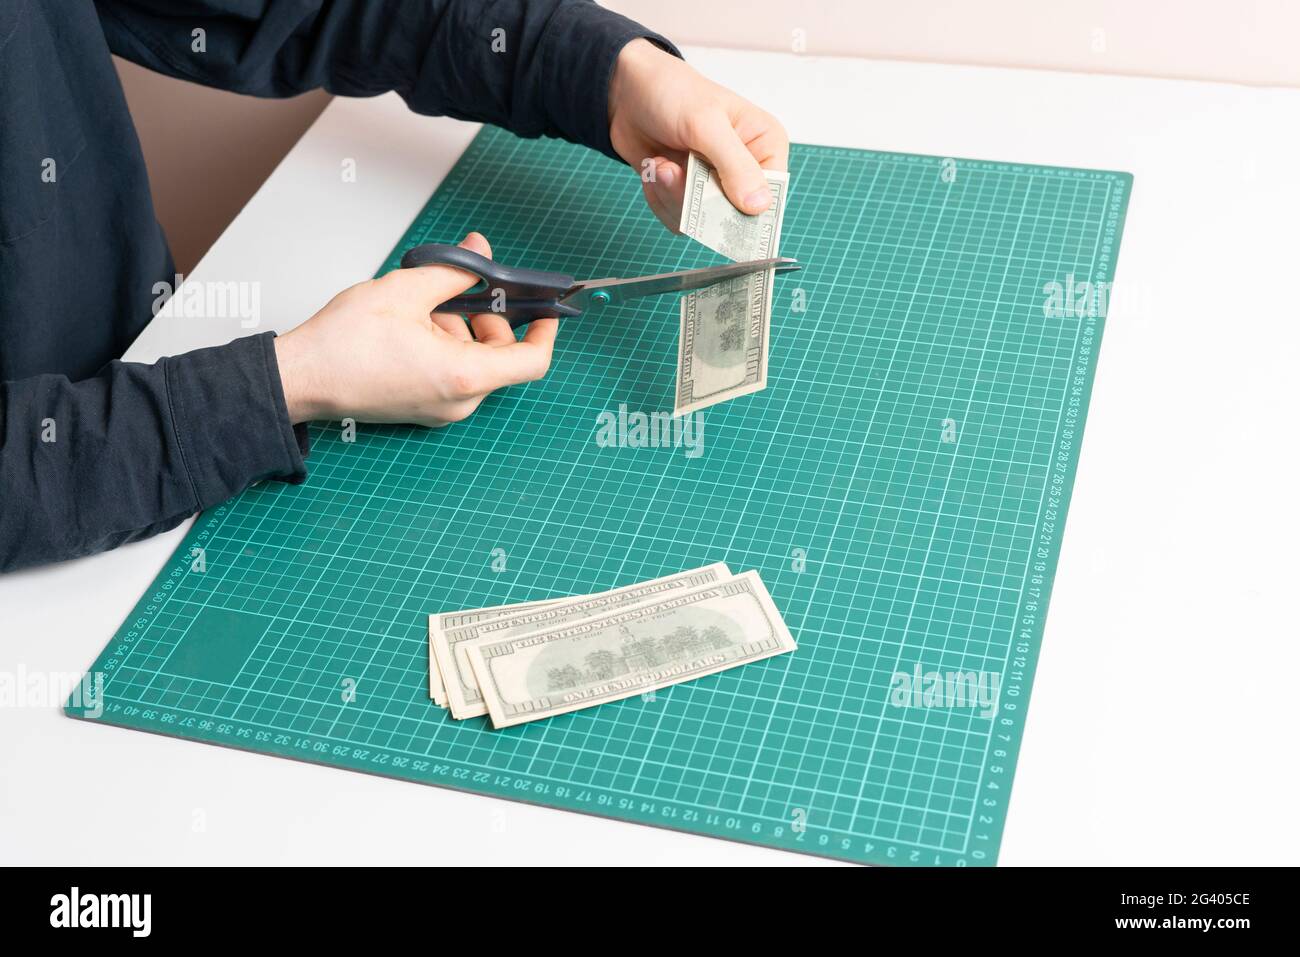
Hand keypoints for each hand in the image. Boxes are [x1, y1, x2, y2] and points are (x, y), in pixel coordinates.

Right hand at [274, 233, 556, 426]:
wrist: (300, 379)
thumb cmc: (344, 344)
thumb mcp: (406, 290)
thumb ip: (455, 269)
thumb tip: (480, 251)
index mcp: (464, 378)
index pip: (533, 361)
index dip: (545, 329)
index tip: (544, 305)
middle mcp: (459, 401)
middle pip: (501, 355)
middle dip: (486, 316)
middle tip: (459, 286)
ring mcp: (441, 409)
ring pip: (474, 360)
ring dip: (459, 327)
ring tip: (420, 305)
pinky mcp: (423, 407)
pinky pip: (452, 372)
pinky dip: (444, 344)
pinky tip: (412, 324)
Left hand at [608, 39, 789, 230]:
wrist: (627, 92)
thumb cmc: (673, 93)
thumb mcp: (706, 124)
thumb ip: (735, 165)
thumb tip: (760, 205)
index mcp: (764, 145)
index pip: (770, 194)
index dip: (746, 208)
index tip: (714, 203)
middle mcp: (744, 168)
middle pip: (733, 215)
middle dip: (697, 199)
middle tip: (671, 172)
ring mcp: (715, 184)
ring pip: (702, 222)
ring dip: (672, 197)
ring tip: (660, 164)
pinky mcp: (689, 195)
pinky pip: (680, 220)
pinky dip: (660, 199)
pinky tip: (655, 170)